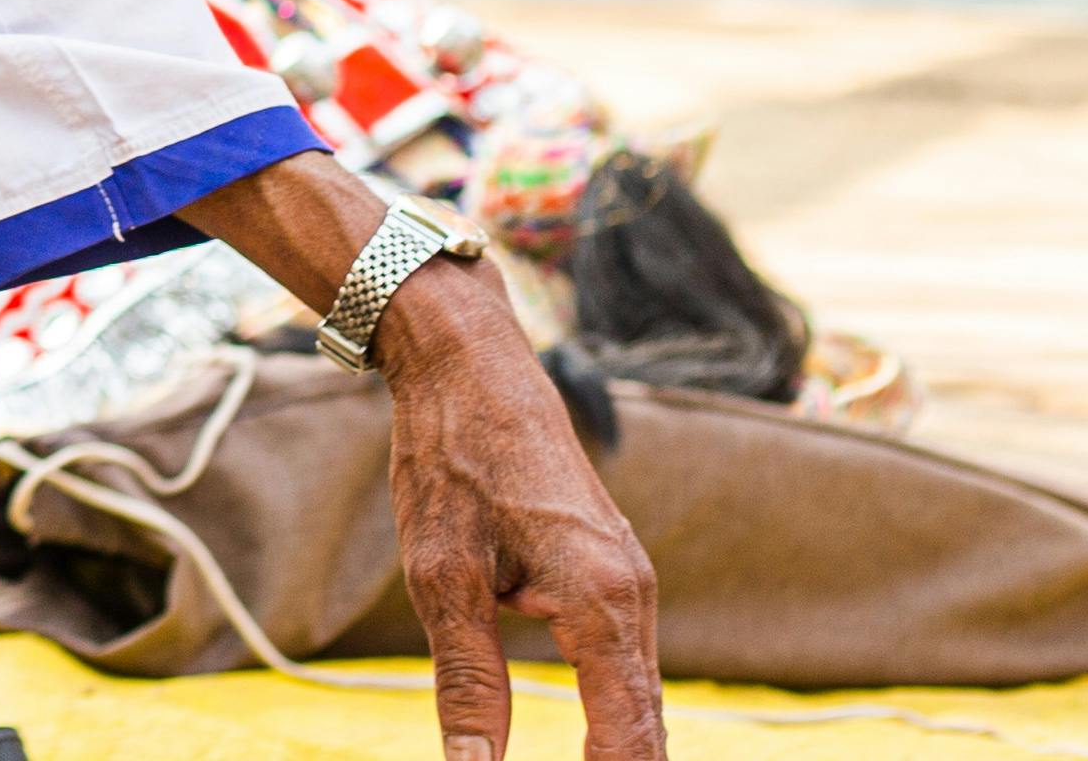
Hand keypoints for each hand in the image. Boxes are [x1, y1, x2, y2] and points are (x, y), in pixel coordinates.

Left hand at [190, 158, 663, 760]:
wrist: (472, 366)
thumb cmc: (453, 458)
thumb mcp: (441, 574)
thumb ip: (467, 679)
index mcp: (601, 600)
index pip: (624, 738)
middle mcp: (634, 597)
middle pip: (646, 730)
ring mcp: (630, 585)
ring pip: (639, 701)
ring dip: (618, 754)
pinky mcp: (611, 577)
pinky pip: (622, 667)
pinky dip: (612, 717)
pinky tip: (592, 749)